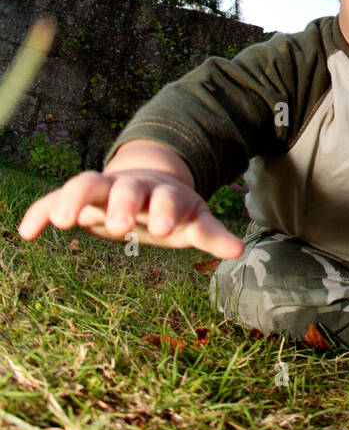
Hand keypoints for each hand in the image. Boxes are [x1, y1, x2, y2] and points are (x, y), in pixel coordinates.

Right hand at [17, 168, 245, 257]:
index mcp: (162, 192)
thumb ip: (210, 234)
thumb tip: (239, 250)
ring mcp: (103, 188)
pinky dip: (41, 212)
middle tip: (120, 225)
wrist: (147, 179)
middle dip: (122, 203)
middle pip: (124, 187)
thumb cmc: (171, 208)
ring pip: (86, 184)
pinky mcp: (79, 198)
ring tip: (64, 222)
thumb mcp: (192, 219)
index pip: (164, 198)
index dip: (163, 211)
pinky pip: (54, 200)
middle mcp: (131, 186)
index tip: (161, 229)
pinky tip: (27, 232)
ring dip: (74, 200)